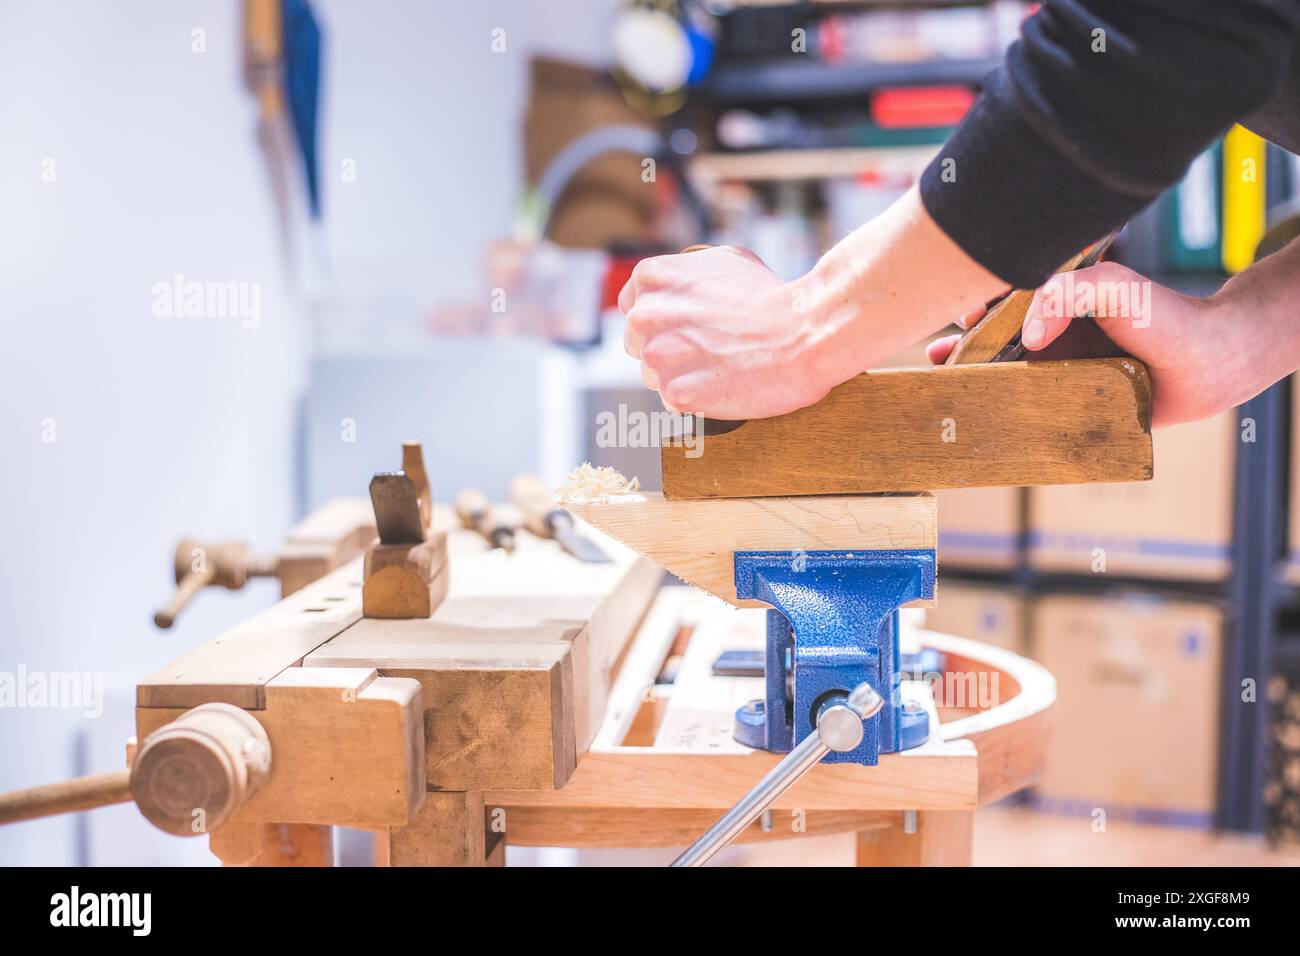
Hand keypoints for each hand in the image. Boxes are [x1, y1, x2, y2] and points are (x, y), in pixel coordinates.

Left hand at [620, 245, 833, 418]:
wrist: (803, 332)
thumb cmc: (769, 297)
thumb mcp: (722, 261)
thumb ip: (684, 273)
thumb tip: (670, 285)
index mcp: (650, 278)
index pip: (633, 310)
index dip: (662, 323)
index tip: (687, 329)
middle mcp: (644, 316)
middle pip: (638, 345)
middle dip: (668, 350)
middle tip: (709, 349)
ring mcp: (657, 356)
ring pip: (654, 376)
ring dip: (681, 376)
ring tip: (720, 366)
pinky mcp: (675, 392)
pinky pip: (674, 401)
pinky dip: (696, 399)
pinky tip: (723, 384)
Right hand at [926, 262, 1242, 426]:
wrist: (1212, 366)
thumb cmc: (1168, 318)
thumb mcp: (1115, 287)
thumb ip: (1068, 293)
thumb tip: (1027, 333)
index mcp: (1058, 298)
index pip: (1002, 294)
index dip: (975, 302)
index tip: (958, 312)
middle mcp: (1053, 331)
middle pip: (992, 335)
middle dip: (961, 342)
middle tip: (939, 353)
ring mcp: (1059, 366)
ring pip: (1003, 371)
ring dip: (972, 375)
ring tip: (945, 378)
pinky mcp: (1068, 399)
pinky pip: (1028, 405)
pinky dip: (1002, 410)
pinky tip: (981, 414)